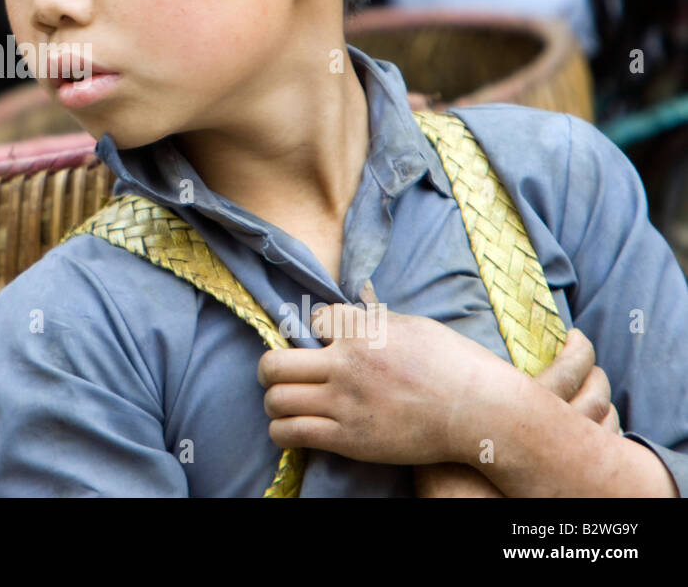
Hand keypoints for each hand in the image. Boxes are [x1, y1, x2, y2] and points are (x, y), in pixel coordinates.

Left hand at [257, 279, 509, 465]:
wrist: (480, 411)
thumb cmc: (453, 364)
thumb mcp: (411, 325)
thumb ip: (373, 321)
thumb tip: (350, 312)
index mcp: (363, 331)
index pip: (312, 320)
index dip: (315, 330)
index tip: (324, 342)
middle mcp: (347, 365)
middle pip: (274, 363)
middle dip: (270, 368)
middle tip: (278, 373)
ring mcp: (345, 403)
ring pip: (276, 400)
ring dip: (274, 400)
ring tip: (285, 402)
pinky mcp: (348, 438)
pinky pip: (292, 433)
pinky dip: (282, 430)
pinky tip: (291, 428)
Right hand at [415, 327, 620, 495]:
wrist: (462, 496)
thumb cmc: (452, 452)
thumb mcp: (454, 404)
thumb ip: (468, 373)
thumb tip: (461, 347)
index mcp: (527, 399)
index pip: (572, 366)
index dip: (580, 349)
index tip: (576, 337)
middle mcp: (554, 426)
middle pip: (594, 395)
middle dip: (597, 378)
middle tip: (590, 366)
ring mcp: (565, 455)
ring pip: (604, 425)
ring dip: (606, 407)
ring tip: (597, 395)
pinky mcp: (565, 475)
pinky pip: (602, 453)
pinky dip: (607, 437)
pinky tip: (597, 431)